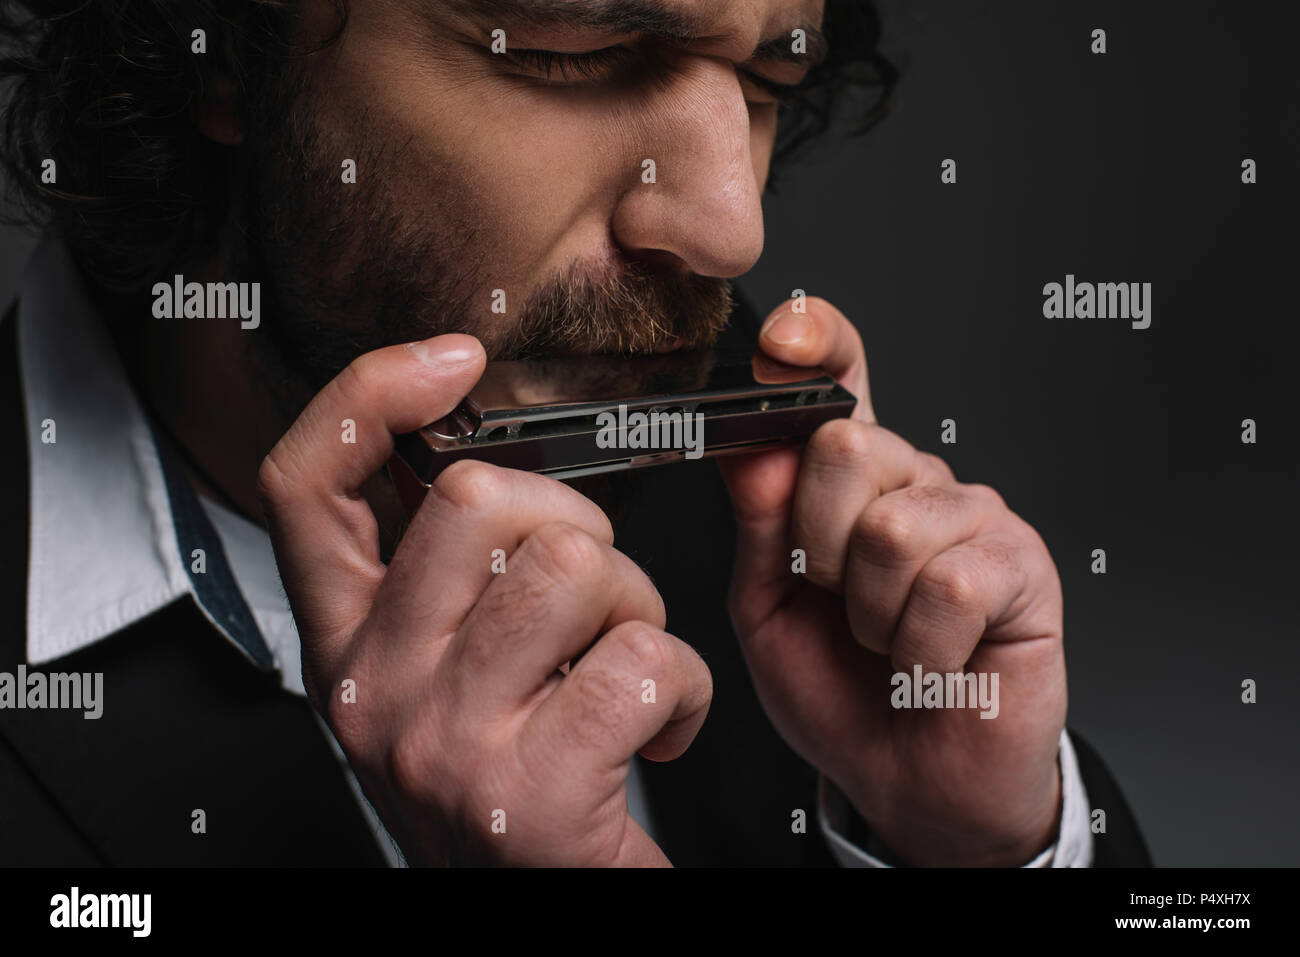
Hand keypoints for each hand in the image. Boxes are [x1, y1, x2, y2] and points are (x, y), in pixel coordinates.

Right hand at [257, 334, 711, 865]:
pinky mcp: (532, 789)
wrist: (540, 905)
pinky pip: (644, 661)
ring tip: (623, 664)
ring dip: (640, 606)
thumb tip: (484, 445)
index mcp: (347, 645)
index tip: (454, 360)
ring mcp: (447, 741)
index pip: (305, 485)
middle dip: (577, 526)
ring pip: (578, 569)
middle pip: (479, 502)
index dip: (371, 395)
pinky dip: (686, 688)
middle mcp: (377, 689)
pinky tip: (659, 725)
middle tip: (590, 601)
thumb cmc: (516, 777)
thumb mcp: (442, 672)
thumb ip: (444, 574)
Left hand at [717, 298, 1065, 865]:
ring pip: (893, 528)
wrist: (908, 779)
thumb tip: (750, 442)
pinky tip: (933, 663)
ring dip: (871, 614)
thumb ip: (758, 522)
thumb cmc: (838, 689)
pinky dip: (920, 649)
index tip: (786, 341)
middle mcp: (916, 480)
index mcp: (849, 482)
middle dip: (817, 546)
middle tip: (838, 601)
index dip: (818, 343)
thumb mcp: (767, 604)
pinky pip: (948, 587)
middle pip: (847, 446)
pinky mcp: (1024, 566)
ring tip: (889, 641)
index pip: (840, 384)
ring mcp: (975, 516)